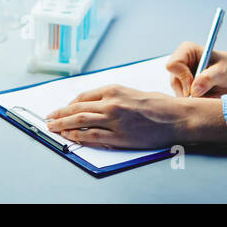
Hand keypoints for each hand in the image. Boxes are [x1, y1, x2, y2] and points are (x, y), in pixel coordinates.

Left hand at [44, 84, 226, 147]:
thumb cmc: (159, 105)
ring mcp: (114, 120)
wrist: (176, 117)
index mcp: (114, 89)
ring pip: (80, 122)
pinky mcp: (119, 136)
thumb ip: (112, 98)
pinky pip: (92, 137)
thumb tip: (93, 106)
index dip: (68, 104)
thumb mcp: (131, 93)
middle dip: (60, 114)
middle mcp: (110, 103)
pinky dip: (77, 137)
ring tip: (52, 128)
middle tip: (49, 118)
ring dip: (63, 125)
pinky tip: (69, 137)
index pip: (83, 97)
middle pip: (77, 109)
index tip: (61, 109)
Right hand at [166, 39, 226, 96]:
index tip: (196, 87)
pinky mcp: (183, 84)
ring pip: (177, 91)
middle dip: (188, 91)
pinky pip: (183, 97)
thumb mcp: (223, 71)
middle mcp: (181, 61)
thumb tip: (194, 90)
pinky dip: (194, 100)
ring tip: (208, 94)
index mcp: (187, 50)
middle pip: (174, 81)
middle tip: (205, 94)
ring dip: (192, 97)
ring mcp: (181, 73)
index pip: (173, 65)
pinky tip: (206, 95)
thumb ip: (209, 78)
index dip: (183, 78)